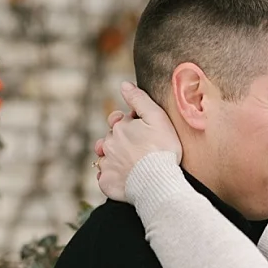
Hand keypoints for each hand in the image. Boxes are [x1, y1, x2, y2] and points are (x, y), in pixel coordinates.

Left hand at [94, 82, 182, 201]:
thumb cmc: (162, 149)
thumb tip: (124, 85)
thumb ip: (139, 100)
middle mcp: (108, 144)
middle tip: (141, 151)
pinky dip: (113, 178)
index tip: (144, 133)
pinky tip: (127, 179)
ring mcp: (106, 165)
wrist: (159, 181)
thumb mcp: (157, 118)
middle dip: (121, 141)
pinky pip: (105, 178)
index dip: (130, 125)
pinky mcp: (106, 183)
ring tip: (133, 165)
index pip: (118, 121)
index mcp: (119, 127)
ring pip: (106, 158)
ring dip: (114, 159)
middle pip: (111, 139)